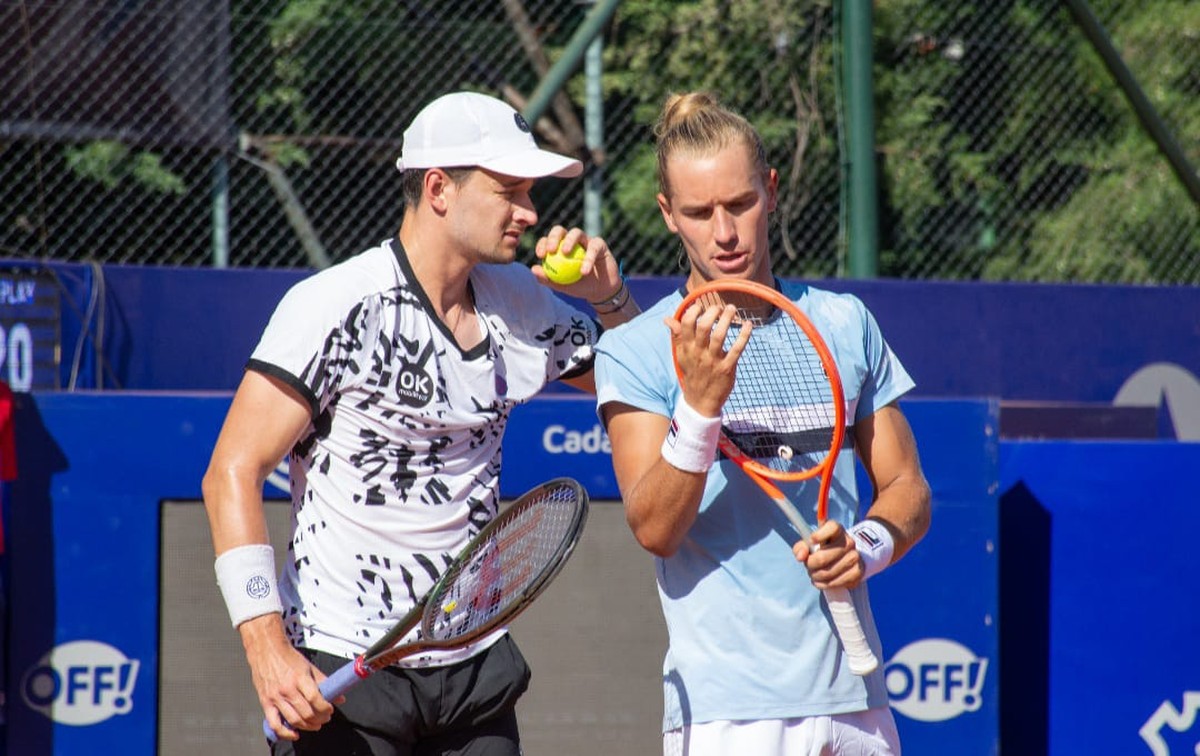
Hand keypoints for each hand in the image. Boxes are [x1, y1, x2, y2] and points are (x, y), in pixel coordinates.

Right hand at [240, 614, 342, 740]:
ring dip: (307, 726)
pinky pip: (275, 723)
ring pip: (293, 720)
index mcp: (300, 678)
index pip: (316, 699)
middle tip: (325, 718)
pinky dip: (285, 732)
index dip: (326, 708)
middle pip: (306, 713)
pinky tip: (295, 734)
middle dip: (320, 719)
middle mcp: (287, 689)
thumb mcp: (309, 666)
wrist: (266, 650)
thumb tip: (340, 697)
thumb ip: (324, 682)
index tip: (330, 710)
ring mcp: (275, 697)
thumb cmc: (289, 658)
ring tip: (315, 725)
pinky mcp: (266, 702)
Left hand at [532, 226, 622, 303]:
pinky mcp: (600, 244)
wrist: (599, 291)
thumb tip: (533, 269)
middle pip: (560, 230)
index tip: (541, 255)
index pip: (548, 240)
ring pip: (576, 233)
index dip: (542, 244)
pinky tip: (584, 270)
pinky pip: (593, 247)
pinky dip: (588, 258)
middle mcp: (572, 240)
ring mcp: (586, 240)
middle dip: (553, 237)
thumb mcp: (560, 285)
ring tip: (565, 253)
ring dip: (569, 241)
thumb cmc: (577, 286)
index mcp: (559, 247)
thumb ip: (547, 278)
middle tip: (551, 250)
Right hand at [664, 300, 750, 416]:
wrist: (700, 402)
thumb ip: (677, 336)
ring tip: (731, 309)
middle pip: (704, 327)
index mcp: (687, 348)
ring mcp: (713, 361)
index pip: (686, 324)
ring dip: (727, 319)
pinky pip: (736, 349)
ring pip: (719, 335)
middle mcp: (699, 353)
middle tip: (719, 308)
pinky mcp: (727, 368)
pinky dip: (744, 336)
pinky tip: (748, 324)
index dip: (693, 311)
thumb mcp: (681, 356)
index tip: (701, 306)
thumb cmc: (692, 374)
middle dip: (712, 312)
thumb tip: (667, 319)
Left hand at [792, 519, 865, 590]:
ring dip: (816, 576)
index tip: (812, 540)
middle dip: (810, 565)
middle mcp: (849, 542)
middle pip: (822, 558)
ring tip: (815, 574)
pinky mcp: (857, 572)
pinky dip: (824, 584)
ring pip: (827, 572)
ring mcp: (855, 557)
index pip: (832, 527)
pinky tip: (822, 581)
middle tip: (809, 566)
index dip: (820, 534)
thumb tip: (800, 556)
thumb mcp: (810, 544)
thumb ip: (801, 547)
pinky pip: (835, 583)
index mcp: (837, 530)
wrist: (844, 559)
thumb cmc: (823, 549)